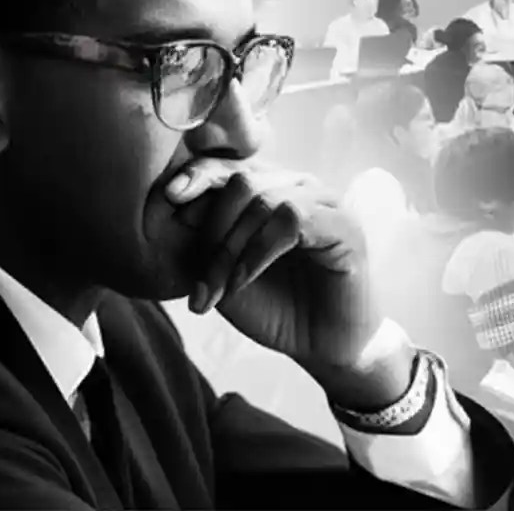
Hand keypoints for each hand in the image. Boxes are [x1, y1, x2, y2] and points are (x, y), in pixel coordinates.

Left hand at [167, 160, 410, 407]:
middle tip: (202, 284)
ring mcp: (324, 202)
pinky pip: (291, 218)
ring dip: (231, 248)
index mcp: (270, 188)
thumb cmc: (273, 307)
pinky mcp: (344, 226)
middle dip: (211, 233)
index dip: (198, 175)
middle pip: (240, 180)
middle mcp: (298, 186)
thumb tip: (171, 201)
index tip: (169, 197)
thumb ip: (203, 239)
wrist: (320, 347)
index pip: (229, 165)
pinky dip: (258, 251)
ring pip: (262, 198)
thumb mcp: (224, 273)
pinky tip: (244, 280)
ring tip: (221, 290)